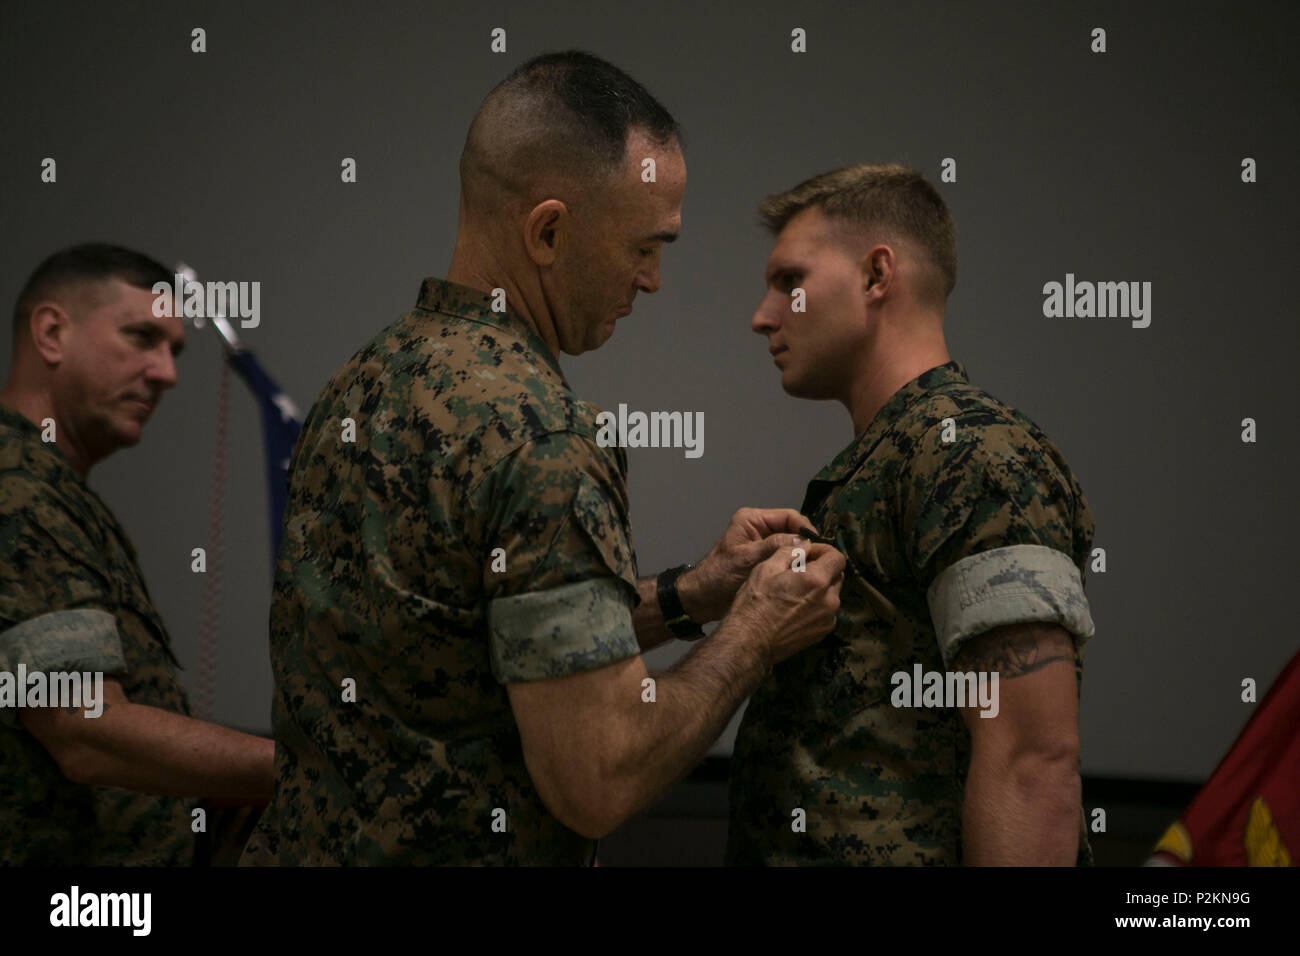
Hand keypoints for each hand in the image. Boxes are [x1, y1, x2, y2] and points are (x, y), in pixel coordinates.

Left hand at [682, 508, 817, 621]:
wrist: (703, 598)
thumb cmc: (718, 576)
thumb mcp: (746, 559)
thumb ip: (773, 547)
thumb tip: (803, 541)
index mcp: (752, 520)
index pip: (789, 517)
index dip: (805, 530)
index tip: (818, 546)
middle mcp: (760, 528)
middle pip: (793, 530)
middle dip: (806, 543)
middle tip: (821, 560)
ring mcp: (763, 544)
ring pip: (792, 545)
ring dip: (802, 555)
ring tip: (816, 568)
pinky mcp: (766, 559)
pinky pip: (786, 558)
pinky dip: (795, 565)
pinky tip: (804, 575)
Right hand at [727, 540, 844, 668]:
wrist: (749, 642)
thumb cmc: (754, 603)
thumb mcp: (767, 568)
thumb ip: (790, 551)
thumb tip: (804, 544)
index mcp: (817, 580)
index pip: (837, 557)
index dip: (822, 551)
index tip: (807, 553)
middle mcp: (829, 600)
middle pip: (836, 575)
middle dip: (822, 568)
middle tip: (798, 571)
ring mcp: (827, 618)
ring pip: (831, 594)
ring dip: (819, 588)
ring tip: (794, 592)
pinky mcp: (822, 632)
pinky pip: (826, 611)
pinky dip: (816, 605)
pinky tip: (795, 608)